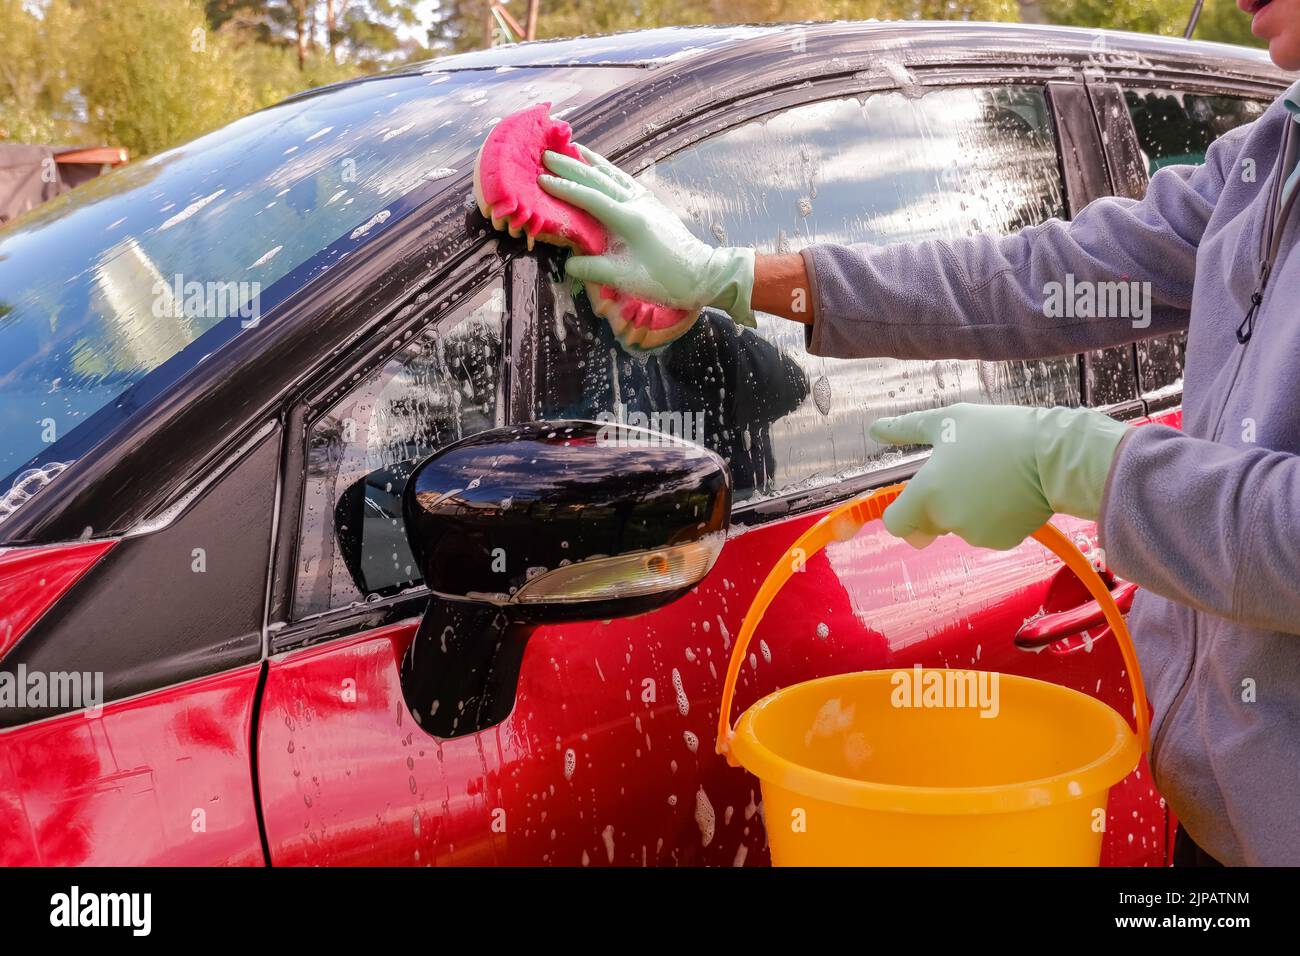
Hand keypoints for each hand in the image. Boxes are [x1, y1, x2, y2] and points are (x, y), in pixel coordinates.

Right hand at [538, 144, 756, 325]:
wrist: (703, 275)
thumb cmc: (667, 279)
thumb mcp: (628, 279)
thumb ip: (595, 269)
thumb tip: (569, 264)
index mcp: (630, 219)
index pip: (590, 198)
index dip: (565, 188)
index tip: (542, 179)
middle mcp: (637, 204)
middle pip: (599, 179)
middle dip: (571, 166)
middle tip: (547, 154)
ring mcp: (646, 201)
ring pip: (614, 174)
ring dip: (591, 160)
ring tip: (572, 146)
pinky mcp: (652, 205)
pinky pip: (625, 180)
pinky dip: (609, 170)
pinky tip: (602, 166)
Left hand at [868, 403, 1131, 550]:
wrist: (1056, 456)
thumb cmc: (996, 432)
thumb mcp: (948, 421)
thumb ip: (906, 429)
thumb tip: (874, 429)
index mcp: (927, 493)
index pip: (896, 524)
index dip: (902, 513)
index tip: (914, 498)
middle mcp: (947, 520)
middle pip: (928, 524)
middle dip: (937, 508)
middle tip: (963, 477)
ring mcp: (975, 534)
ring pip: (960, 527)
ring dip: (969, 510)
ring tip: (994, 477)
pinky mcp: (1002, 541)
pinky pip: (988, 532)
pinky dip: (994, 518)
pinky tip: (1011, 493)